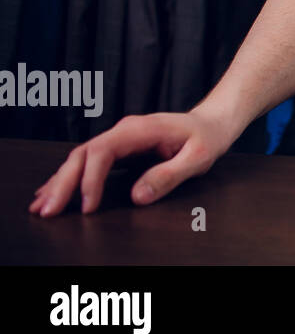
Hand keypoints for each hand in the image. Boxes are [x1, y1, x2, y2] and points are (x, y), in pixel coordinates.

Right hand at [28, 109, 236, 215]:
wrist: (213, 122)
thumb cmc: (208, 137)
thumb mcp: (198, 157)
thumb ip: (169, 174)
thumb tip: (138, 195)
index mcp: (140, 129)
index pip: (103, 151)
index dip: (91, 179)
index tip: (88, 206)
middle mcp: (124, 130)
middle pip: (83, 154)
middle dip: (63, 182)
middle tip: (47, 211)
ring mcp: (120, 138)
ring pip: (81, 157)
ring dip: (61, 181)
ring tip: (42, 206)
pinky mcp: (120, 148)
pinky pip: (89, 162)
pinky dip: (70, 177)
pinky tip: (54, 191)